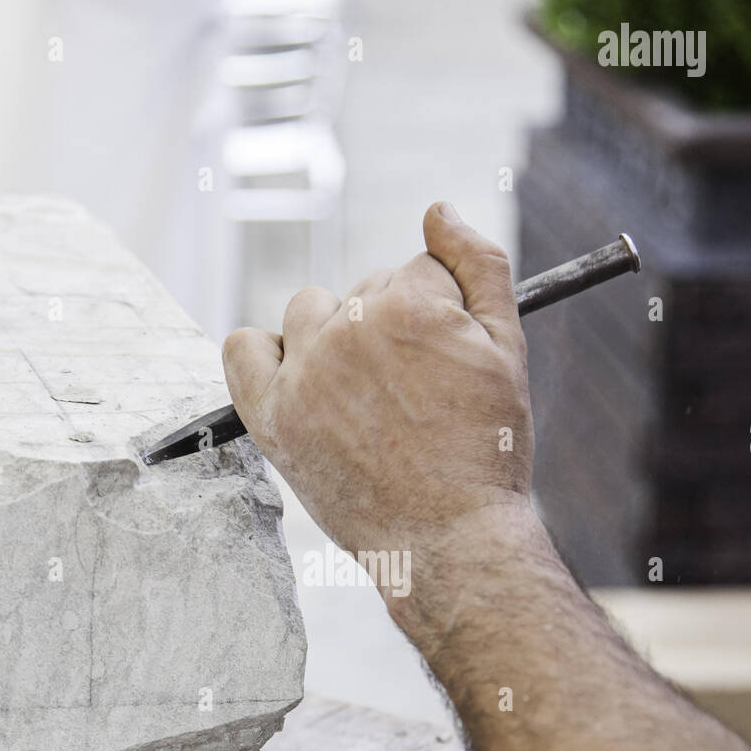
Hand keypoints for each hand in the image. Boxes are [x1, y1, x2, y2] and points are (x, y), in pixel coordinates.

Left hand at [222, 202, 532, 580]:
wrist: (450, 541)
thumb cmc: (488, 452)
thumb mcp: (508, 350)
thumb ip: (479, 266)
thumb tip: (438, 209)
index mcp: (410, 304)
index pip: (419, 269)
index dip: (441, 314)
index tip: (448, 362)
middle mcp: (349, 328)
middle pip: (366, 288)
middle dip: (393, 326)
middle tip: (417, 394)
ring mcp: (304, 373)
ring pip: (310, 310)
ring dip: (335, 335)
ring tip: (368, 395)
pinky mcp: (272, 417)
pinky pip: (242, 350)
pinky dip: (263, 353)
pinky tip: (298, 377)